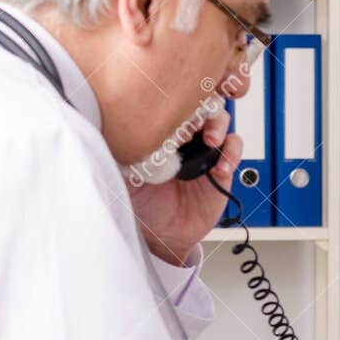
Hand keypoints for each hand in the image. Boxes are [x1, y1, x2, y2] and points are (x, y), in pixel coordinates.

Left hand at [128, 106, 243, 265]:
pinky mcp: (221, 169)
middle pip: (199, 105)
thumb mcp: (126, 177)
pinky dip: (231, 153)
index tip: (170, 115)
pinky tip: (220, 168)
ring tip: (210, 140)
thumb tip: (107, 132)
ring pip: (220, 122)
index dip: (175, 105)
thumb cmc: (144, 206)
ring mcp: (204, 151)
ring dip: (218, 126)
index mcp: (162, 134)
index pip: (173, 106)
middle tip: (192, 125)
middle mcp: (185, 138)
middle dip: (200, 108)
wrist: (164, 235)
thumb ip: (122, 155)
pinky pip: (233, 150)